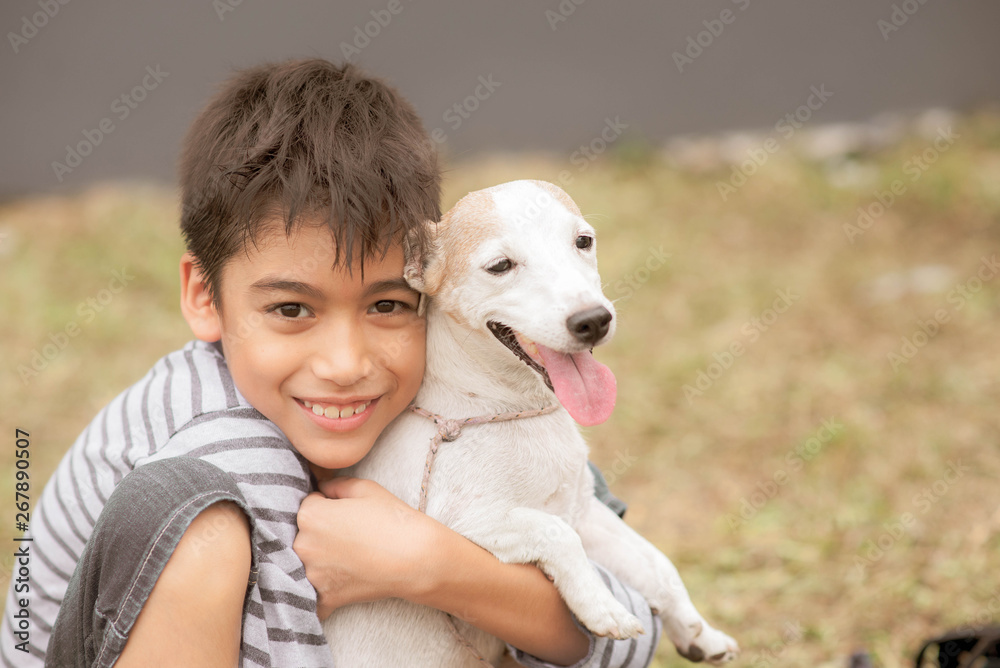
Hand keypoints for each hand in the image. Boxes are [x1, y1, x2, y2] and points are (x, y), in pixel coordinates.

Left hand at [293, 477, 438, 619]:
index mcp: (310, 515)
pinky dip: (324, 590)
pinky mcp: (325, 597)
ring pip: (307, 563)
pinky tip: (342, 582)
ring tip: (351, 557)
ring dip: (321, 561)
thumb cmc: (393, 519)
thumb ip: (335, 484)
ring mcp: (313, 574)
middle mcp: (304, 545)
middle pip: (303, 535)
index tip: (345, 513)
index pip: (307, 506)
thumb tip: (322, 488)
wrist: (417, 558)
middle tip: (349, 535)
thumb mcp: (365, 488)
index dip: (326, 506)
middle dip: (320, 534)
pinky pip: (314, 595)